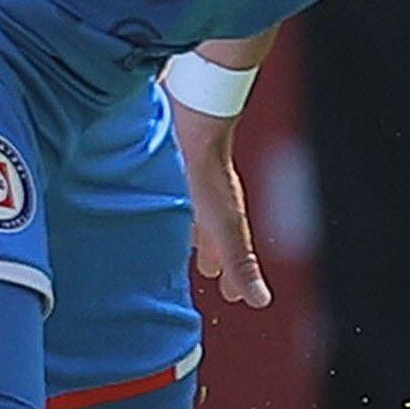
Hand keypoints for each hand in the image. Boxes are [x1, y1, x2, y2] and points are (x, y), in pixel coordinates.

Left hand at [173, 105, 271, 309]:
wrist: (190, 108)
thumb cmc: (206, 166)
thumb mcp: (222, 223)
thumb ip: (238, 261)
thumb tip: (260, 300)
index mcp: (222, 215)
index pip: (230, 252)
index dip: (232, 274)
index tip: (232, 295)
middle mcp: (206, 197)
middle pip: (210, 231)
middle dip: (209, 251)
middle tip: (207, 270)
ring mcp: (185, 176)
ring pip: (188, 210)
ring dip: (187, 228)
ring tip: (178, 241)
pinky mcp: (162, 158)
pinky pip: (163, 189)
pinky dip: (164, 204)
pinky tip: (149, 200)